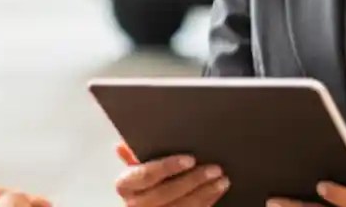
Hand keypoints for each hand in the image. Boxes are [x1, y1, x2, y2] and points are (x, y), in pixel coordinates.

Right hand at [114, 142, 230, 205]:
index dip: (168, 166)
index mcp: (125, 185)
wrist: (143, 205)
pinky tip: (216, 192)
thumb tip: (123, 145)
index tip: (190, 159)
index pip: (146, 175)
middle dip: (193, 180)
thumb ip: (134, 155)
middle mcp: (135, 205)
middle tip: (214, 169)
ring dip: (205, 193)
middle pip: (166, 192)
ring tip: (221, 181)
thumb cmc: (141, 182)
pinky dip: (206, 203)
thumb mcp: (135, 168)